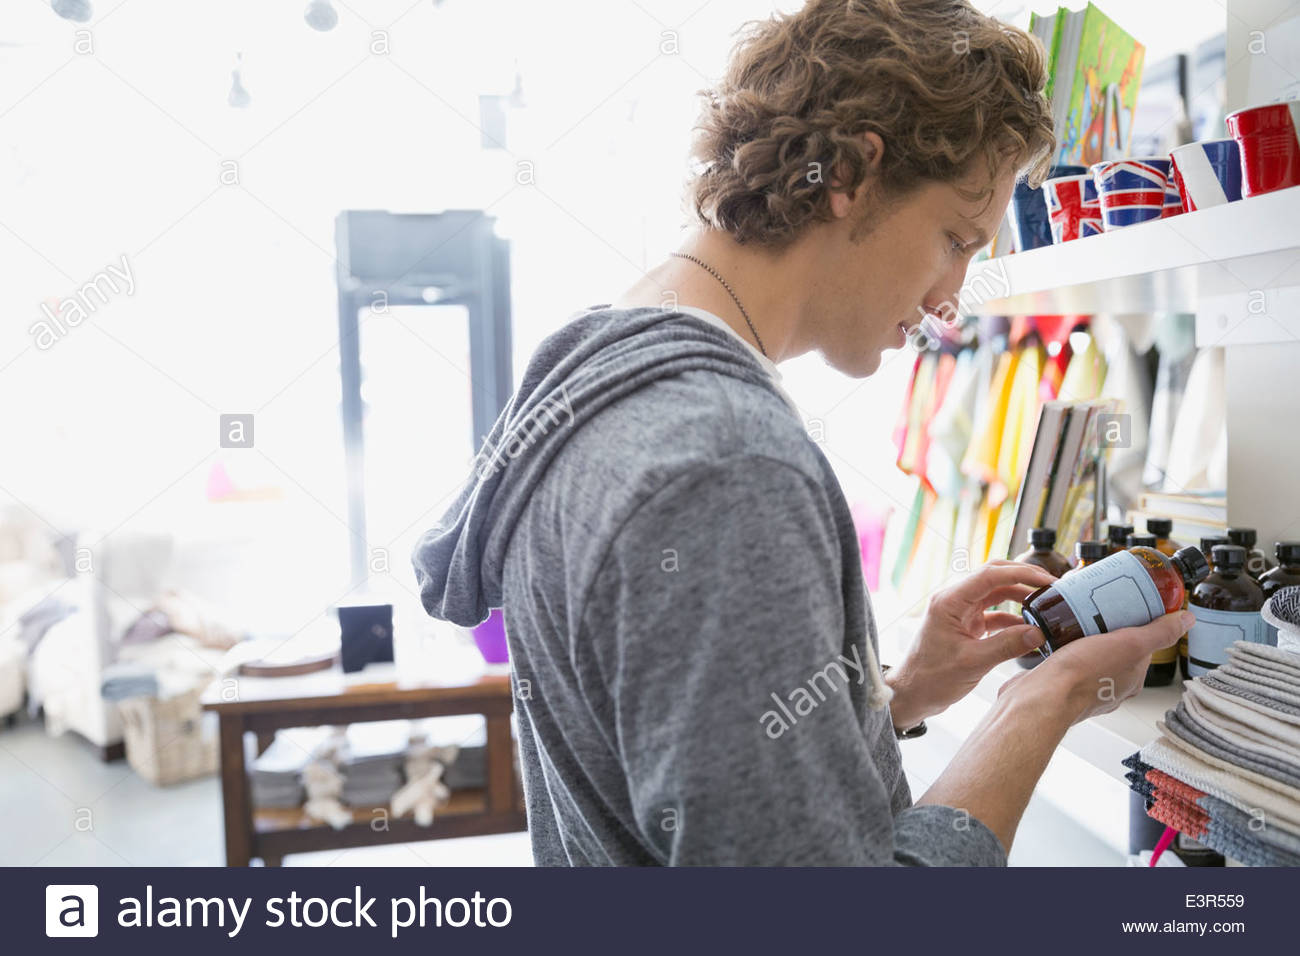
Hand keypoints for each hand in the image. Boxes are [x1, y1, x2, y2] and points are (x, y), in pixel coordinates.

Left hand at [885, 560, 1057, 728]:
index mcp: (950, 601)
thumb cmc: (931, 678)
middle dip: (1023, 578)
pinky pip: (994, 614)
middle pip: (994, 577)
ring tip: (1046, 605)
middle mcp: (954, 600)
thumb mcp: (973, 663)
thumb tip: (1039, 632)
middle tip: (1052, 587)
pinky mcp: (966, 625)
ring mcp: (960, 612)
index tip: (1048, 579)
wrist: (912, 694)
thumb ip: (1007, 646)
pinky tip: (1031, 628)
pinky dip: (1013, 618)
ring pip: (996, 594)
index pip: (990, 574)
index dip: (1022, 573)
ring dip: (1020, 597)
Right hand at [1000, 610, 1194, 723]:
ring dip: (1085, 638)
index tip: (1125, 606)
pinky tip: (1058, 637)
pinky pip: (1069, 661)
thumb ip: (1158, 632)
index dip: (1136, 624)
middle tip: (1096, 608)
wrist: (1041, 697)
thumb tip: (1187, 619)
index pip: (1142, 645)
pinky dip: (1066, 648)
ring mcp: (1085, 687)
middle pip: (1116, 649)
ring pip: (1091, 655)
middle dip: (1108, 629)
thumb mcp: (1129, 645)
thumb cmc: (1083, 675)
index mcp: (1132, 679)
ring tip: (1075, 618)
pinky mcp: (1061, 684)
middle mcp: (1111, 686)